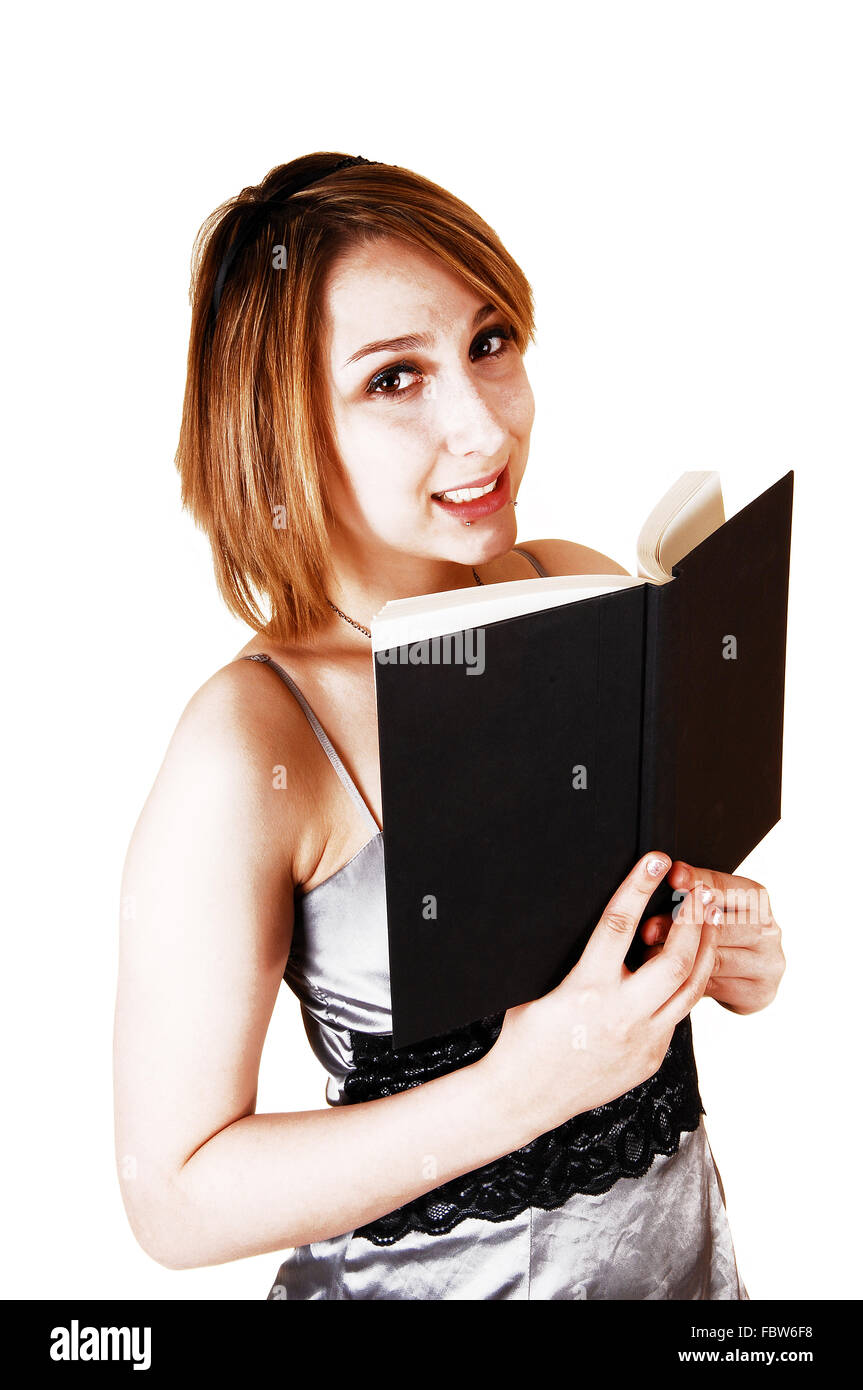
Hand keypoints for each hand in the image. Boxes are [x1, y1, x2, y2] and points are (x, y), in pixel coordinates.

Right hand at [484, 851, 718, 1136]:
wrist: (524, 1096)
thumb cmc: (525, 1036)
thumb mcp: (540, 984)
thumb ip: (576, 955)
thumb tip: (600, 917)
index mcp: (585, 990)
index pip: (619, 926)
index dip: (638, 887)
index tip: (655, 861)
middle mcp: (620, 1016)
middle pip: (673, 959)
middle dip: (693, 919)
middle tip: (699, 890)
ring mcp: (642, 1041)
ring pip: (691, 988)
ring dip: (703, 949)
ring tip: (708, 919)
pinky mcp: (651, 1058)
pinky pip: (678, 1014)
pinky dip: (686, 984)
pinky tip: (688, 964)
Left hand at [640, 861, 784, 1015]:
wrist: (738, 978)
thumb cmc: (717, 934)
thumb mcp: (706, 909)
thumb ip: (691, 897)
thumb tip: (658, 881)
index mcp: (757, 900)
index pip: (724, 886)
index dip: (696, 880)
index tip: (672, 876)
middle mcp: (770, 931)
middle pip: (721, 925)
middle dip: (680, 926)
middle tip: (648, 929)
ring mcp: (768, 965)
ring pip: (716, 959)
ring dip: (678, 957)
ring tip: (648, 954)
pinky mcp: (759, 993)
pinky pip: (716, 986)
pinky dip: (687, 982)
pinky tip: (666, 979)